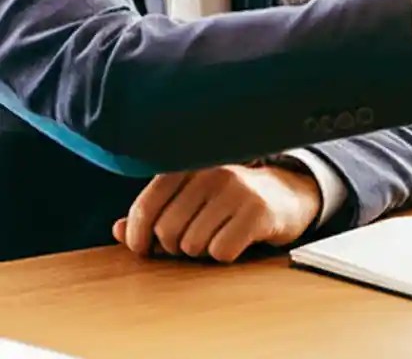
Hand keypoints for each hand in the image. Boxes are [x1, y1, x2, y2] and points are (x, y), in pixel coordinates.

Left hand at [112, 164, 321, 263]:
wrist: (286, 195)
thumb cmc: (228, 200)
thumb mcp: (190, 198)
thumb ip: (154, 213)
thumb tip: (118, 231)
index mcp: (189, 165)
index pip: (147, 205)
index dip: (138, 234)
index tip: (142, 247)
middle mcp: (212, 172)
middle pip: (168, 230)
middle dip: (174, 246)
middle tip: (191, 241)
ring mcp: (237, 190)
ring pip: (193, 244)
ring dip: (200, 252)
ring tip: (215, 236)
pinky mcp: (258, 212)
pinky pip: (221, 252)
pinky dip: (225, 255)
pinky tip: (235, 240)